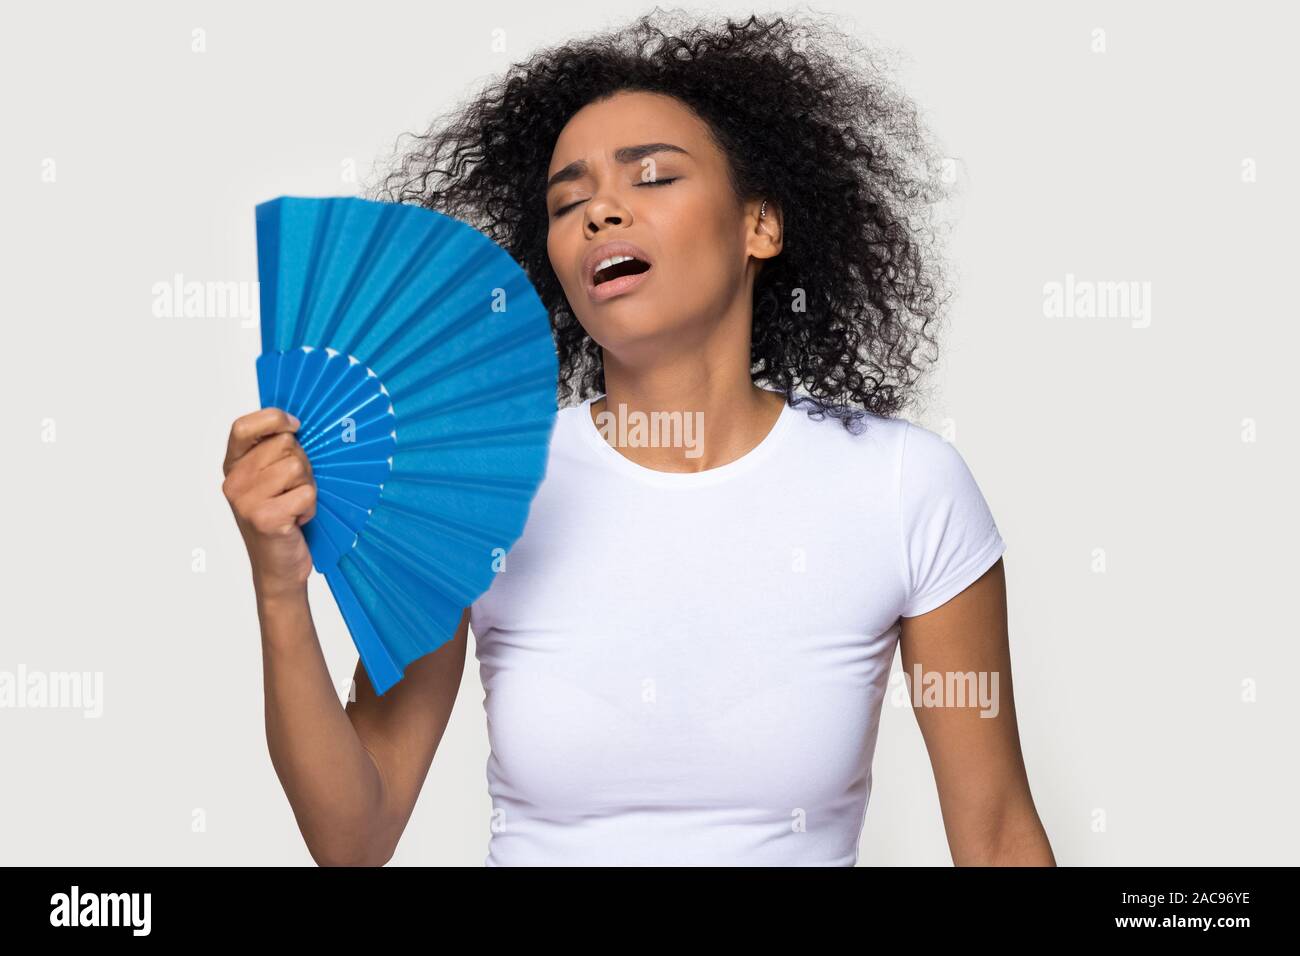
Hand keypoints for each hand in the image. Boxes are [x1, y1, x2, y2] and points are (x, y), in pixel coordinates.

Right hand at [222, 407, 316, 602]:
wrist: (279, 568)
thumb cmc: (283, 518)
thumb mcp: (272, 481)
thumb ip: (275, 452)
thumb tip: (298, 423)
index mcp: (233, 466)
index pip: (243, 426)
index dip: (273, 418)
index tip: (295, 426)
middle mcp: (233, 482)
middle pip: (285, 444)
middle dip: (303, 463)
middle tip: (295, 489)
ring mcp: (246, 501)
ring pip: (298, 467)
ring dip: (308, 486)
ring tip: (295, 505)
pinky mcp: (265, 518)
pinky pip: (306, 493)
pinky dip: (311, 507)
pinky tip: (298, 520)